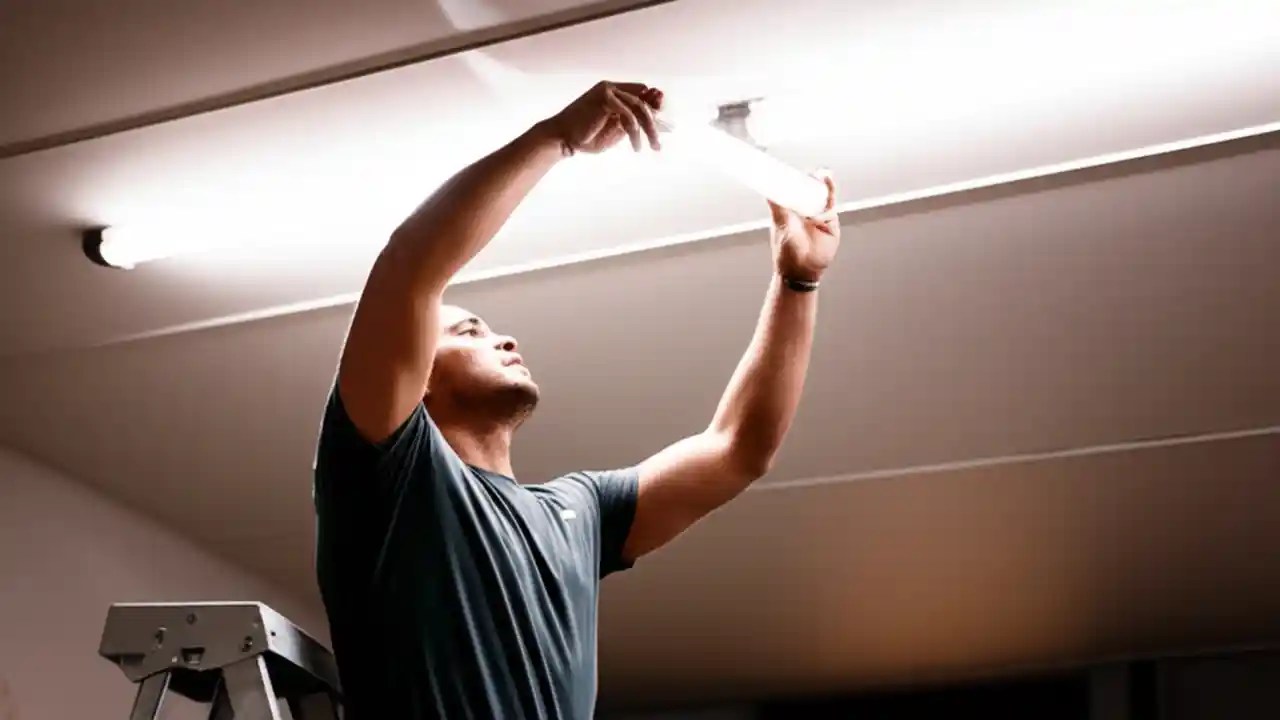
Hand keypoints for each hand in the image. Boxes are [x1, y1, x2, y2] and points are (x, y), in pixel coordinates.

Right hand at [542, 81, 663, 155]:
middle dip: (655, 123)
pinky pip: (628, 114)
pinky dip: (635, 132)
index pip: (641, 95)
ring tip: (653, 146)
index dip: (654, 108)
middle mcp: (611, 88)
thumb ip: (631, 124)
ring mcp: (607, 91)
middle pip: (643, 101)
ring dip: (649, 129)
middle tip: (658, 144)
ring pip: (639, 107)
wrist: (561, 139)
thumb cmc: (584, 138)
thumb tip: (657, 124)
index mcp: (612, 94)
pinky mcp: (604, 98)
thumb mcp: (614, 132)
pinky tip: (636, 146)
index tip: (665, 127)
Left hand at [769, 171, 839, 282]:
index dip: (792, 177)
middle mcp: (803, 209)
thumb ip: (777, 206)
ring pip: (820, 193)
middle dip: (808, 178)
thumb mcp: (780, 224)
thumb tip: (767, 188)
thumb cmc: (786, 251)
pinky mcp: (830, 220)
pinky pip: (830, 202)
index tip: (790, 168)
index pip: (791, 188)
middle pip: (808, 188)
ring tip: (820, 174)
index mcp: (788, 209)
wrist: (802, 270)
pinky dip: (830, 190)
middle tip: (807, 172)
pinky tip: (827, 180)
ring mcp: (817, 213)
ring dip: (821, 182)